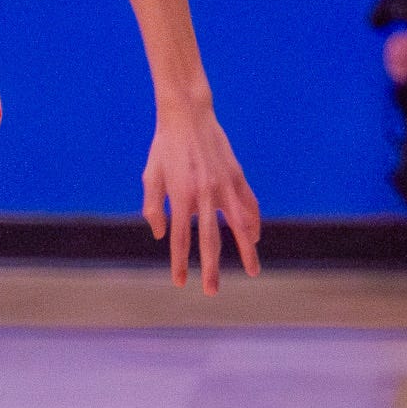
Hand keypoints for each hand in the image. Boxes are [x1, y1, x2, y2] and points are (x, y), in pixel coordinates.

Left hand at [142, 106, 261, 294]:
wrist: (188, 115)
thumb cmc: (164, 146)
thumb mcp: (151, 176)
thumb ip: (153, 208)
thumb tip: (163, 236)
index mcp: (180, 196)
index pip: (180, 239)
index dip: (179, 263)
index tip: (179, 282)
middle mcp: (204, 194)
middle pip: (210, 240)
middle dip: (211, 269)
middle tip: (212, 292)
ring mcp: (224, 185)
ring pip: (240, 226)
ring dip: (246, 251)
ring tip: (253, 271)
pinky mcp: (237, 176)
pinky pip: (249, 205)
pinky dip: (254, 222)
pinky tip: (255, 237)